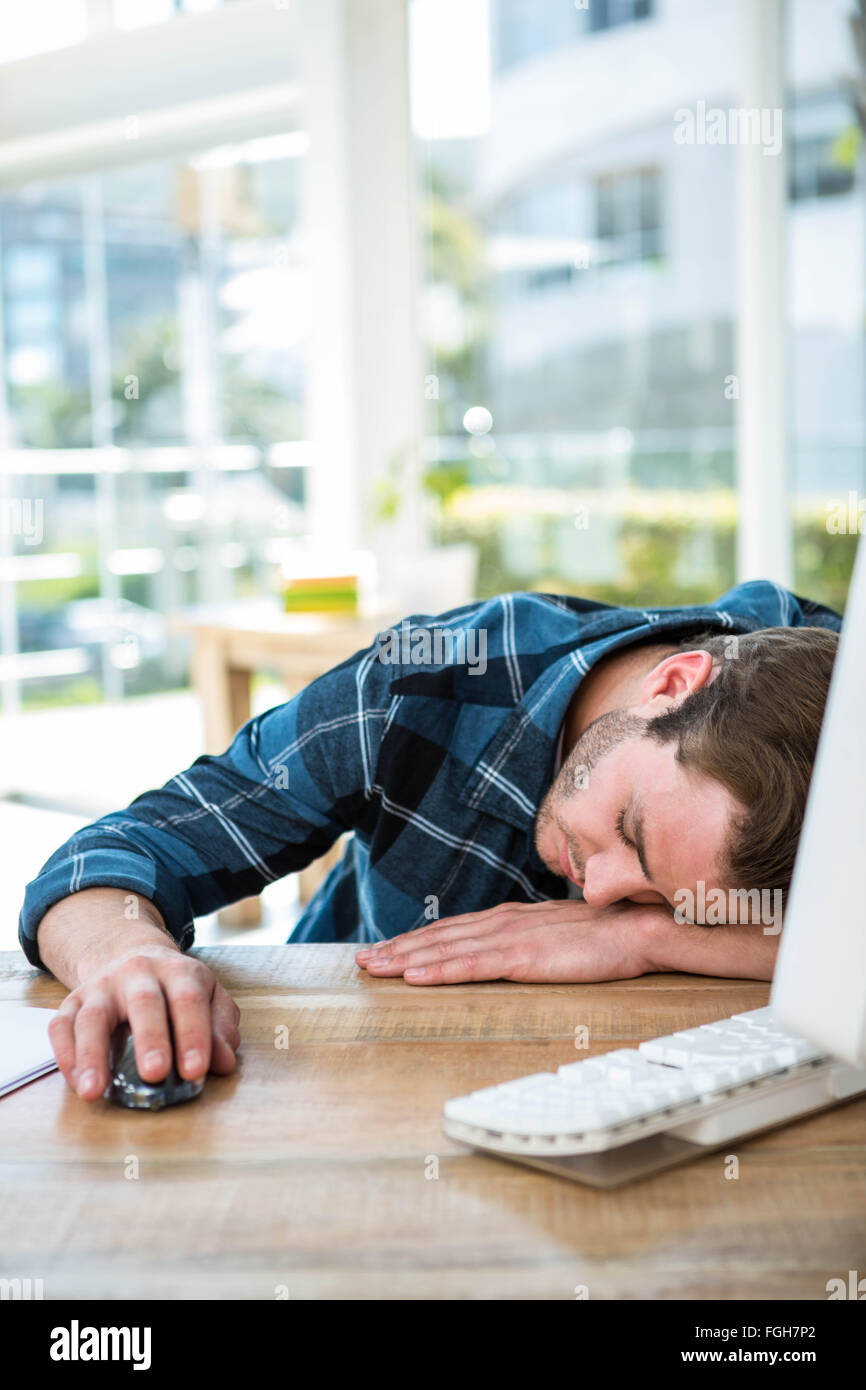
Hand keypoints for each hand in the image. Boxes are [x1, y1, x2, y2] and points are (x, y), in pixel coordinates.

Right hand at [48, 944, 240, 1101]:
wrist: (135, 956)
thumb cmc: (177, 988)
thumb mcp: (210, 997)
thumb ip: (221, 1028)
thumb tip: (224, 1063)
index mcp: (178, 971)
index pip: (188, 1001)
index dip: (194, 1036)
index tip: (195, 1071)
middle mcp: (138, 972)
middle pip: (144, 1003)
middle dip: (150, 1039)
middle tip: (154, 1074)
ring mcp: (102, 985)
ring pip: (93, 1016)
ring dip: (92, 1054)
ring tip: (94, 1091)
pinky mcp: (73, 1000)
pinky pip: (61, 1026)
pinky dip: (65, 1055)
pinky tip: (77, 1082)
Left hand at [355, 899, 663, 985]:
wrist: (638, 927)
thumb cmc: (605, 934)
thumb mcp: (557, 935)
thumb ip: (530, 941)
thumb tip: (514, 954)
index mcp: (511, 918)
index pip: (453, 929)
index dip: (417, 938)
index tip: (387, 947)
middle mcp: (503, 922)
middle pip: (439, 936)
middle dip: (398, 947)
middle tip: (362, 960)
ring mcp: (511, 938)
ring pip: (446, 948)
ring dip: (406, 958)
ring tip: (375, 967)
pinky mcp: (524, 957)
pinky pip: (472, 966)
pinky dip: (440, 969)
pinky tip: (416, 976)